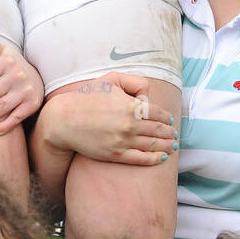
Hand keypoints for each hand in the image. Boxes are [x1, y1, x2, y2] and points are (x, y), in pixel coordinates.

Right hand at [42, 72, 177, 165]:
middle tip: (174, 135)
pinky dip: (154, 159)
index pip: (157, 113)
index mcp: (131, 105)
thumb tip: (148, 97)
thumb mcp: (112, 79)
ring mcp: (123, 141)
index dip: (166, 117)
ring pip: (152, 145)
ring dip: (166, 146)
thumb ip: (135, 82)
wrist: (65, 120)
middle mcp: (129, 125)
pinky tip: (162, 157)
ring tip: (172, 146)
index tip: (169, 120)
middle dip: (169, 133)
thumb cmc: (88, 96)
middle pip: (158, 130)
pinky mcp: (115, 155)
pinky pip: (140, 159)